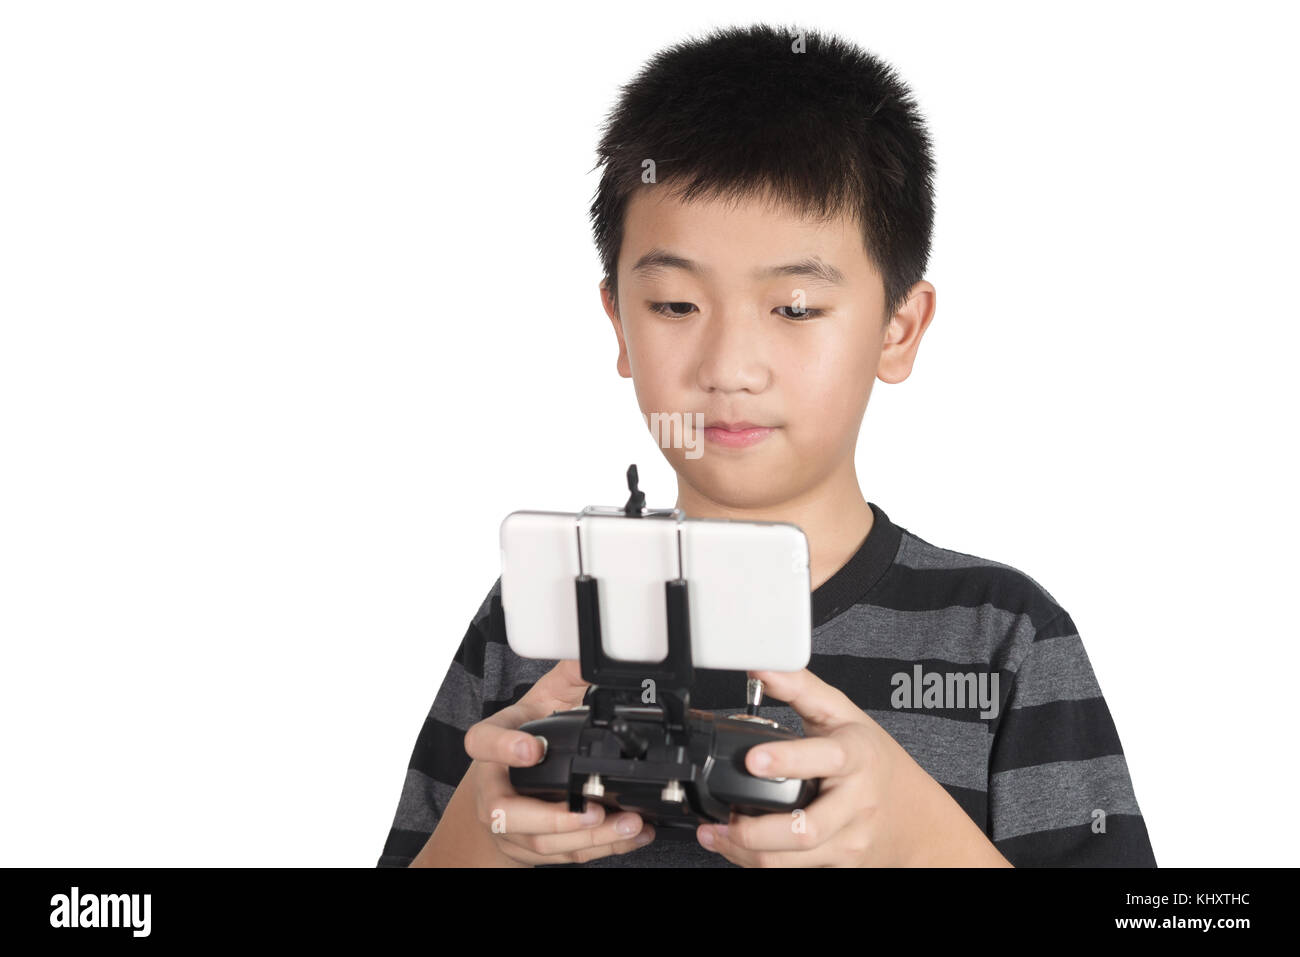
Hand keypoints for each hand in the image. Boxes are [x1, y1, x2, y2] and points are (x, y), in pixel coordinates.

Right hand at [461, 658, 655, 864]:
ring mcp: (509, 826)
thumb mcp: (540, 702)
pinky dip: (601, 849)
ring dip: (588, 838)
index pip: (483, 744)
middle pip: (508, 814)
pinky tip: (631, 836)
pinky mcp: (529, 849)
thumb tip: (590, 659)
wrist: (497, 792)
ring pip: (542, 842)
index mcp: (492, 747)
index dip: (504, 748)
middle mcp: (493, 791)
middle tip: (594, 809)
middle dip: (555, 817)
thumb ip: (567, 679)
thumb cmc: (520, 741)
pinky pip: (563, 856)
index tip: (534, 749)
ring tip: (627, 824)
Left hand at [695, 668, 1009, 866]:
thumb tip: (760, 665)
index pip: (825, 758)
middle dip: (757, 830)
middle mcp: (856, 801)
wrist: (916, 818)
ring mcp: (850, 838)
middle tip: (722, 817)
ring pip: (796, 857)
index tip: (753, 758)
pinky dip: (760, 861)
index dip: (788, 760)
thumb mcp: (843, 715)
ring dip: (748, 851)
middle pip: (806, 828)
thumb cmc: (876, 760)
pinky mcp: (841, 863)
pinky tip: (736, 848)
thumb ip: (800, 687)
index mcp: (856, 755)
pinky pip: (796, 869)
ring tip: (715, 835)